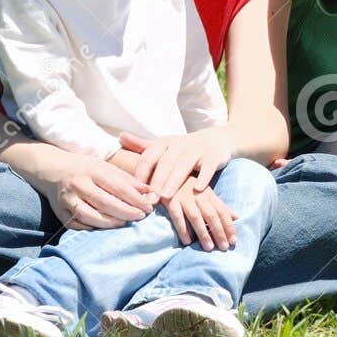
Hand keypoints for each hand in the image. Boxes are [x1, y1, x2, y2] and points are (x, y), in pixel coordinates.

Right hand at [26, 145, 155, 230]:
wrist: (50, 168)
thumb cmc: (83, 167)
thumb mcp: (103, 166)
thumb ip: (125, 178)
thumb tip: (147, 191)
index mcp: (91, 169)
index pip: (118, 186)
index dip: (135, 198)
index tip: (148, 206)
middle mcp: (78, 184)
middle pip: (106, 203)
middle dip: (127, 212)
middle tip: (141, 216)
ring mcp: (67, 200)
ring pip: (91, 216)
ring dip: (111, 223)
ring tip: (126, 222)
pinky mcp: (60, 213)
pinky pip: (78, 225)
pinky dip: (93, 227)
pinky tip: (106, 226)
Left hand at [117, 127, 234, 201]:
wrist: (217, 139)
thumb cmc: (184, 148)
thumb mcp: (164, 146)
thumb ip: (142, 145)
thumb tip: (119, 137)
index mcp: (165, 142)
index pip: (149, 156)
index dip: (141, 172)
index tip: (134, 190)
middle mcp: (180, 144)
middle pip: (166, 162)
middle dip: (156, 181)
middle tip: (149, 199)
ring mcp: (198, 149)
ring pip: (185, 164)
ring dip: (175, 180)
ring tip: (167, 195)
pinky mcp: (214, 155)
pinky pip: (209, 166)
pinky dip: (204, 176)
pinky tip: (197, 188)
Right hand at [164, 178, 238, 251]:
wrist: (167, 173)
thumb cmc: (189, 187)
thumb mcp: (206, 193)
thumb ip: (220, 205)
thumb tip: (237, 218)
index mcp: (208, 193)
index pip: (222, 211)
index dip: (229, 226)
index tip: (234, 241)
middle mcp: (198, 195)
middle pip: (211, 215)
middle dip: (219, 232)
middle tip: (224, 247)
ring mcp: (183, 198)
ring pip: (196, 217)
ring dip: (203, 233)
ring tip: (209, 247)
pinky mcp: (170, 201)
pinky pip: (177, 217)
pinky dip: (183, 229)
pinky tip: (187, 241)